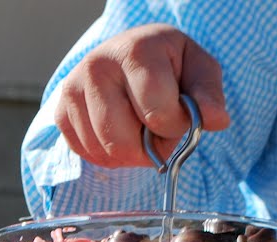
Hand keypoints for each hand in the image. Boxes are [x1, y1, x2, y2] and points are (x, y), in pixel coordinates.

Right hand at [51, 23, 229, 168]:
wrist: (131, 56)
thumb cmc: (170, 66)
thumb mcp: (199, 71)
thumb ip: (209, 95)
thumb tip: (216, 119)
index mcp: (135, 51)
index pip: (157, 114)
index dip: (175, 126)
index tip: (179, 114)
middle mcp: (97, 66)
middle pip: (123, 142)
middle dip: (149, 148)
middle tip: (158, 127)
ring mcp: (73, 88)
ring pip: (105, 152)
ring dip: (130, 153)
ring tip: (139, 127)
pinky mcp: (60, 110)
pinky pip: (87, 154)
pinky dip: (109, 155)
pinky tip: (119, 130)